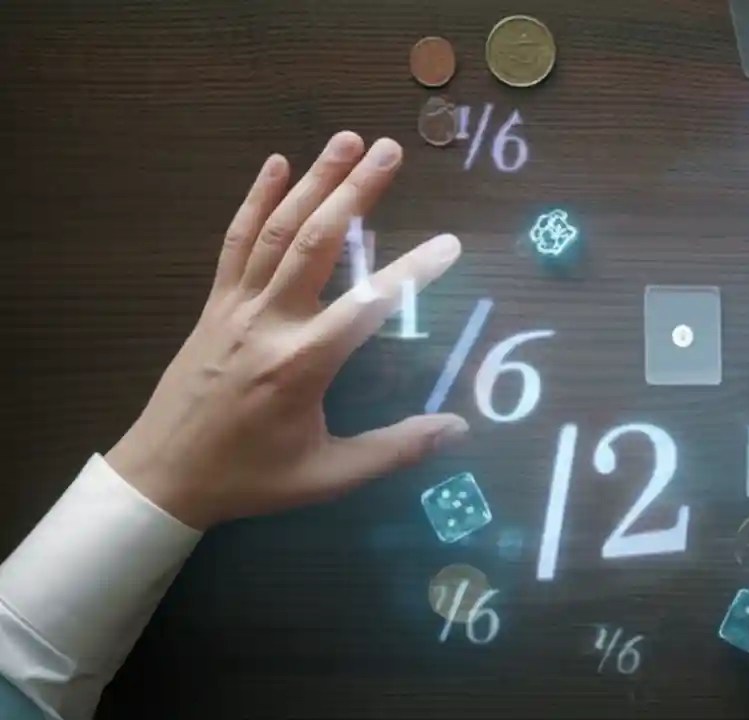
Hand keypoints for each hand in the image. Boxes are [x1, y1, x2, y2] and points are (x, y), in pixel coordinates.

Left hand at [106, 132, 467, 529]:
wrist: (163, 476)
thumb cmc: (251, 478)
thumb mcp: (328, 476)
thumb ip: (395, 450)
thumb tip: (459, 428)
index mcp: (301, 364)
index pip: (367, 305)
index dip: (412, 271)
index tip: (451, 243)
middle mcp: (269, 322)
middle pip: (317, 243)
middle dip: (356, 192)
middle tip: (391, 150)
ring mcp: (236, 306)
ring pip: (278, 231)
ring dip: (313, 181)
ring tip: (348, 140)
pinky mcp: (214, 303)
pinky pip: (235, 242)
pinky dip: (256, 199)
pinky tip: (276, 164)